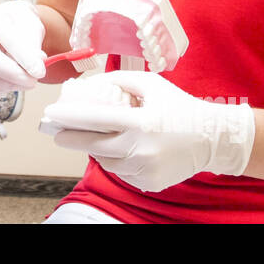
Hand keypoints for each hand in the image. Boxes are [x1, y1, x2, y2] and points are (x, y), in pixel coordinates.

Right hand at [0, 0, 46, 93]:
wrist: (6, 20)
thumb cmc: (19, 21)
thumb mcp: (32, 24)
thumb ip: (34, 43)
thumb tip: (38, 62)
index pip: (8, 40)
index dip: (25, 59)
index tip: (40, 72)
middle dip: (14, 75)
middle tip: (32, 82)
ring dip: (8, 84)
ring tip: (25, 82)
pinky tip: (10, 85)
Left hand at [42, 71, 253, 192]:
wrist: (212, 138)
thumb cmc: (180, 107)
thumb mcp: (152, 85)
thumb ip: (120, 80)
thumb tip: (89, 84)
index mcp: (142, 122)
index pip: (96, 119)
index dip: (70, 116)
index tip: (51, 114)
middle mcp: (142, 149)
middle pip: (93, 145)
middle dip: (70, 138)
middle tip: (57, 133)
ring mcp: (145, 169)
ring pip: (107, 161)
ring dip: (96, 150)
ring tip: (97, 137)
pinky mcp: (149, 183)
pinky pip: (122, 173)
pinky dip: (116, 161)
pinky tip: (121, 150)